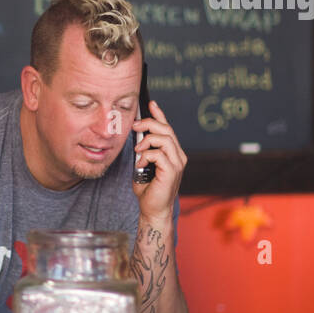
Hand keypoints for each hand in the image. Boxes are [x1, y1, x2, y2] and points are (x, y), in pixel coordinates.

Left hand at [133, 100, 186, 222]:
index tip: (151, 103)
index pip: (168, 128)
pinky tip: (141, 163)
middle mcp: (178, 156)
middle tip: (135, 125)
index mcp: (173, 153)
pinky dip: (146, 155)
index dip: (160, 114)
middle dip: (149, 123)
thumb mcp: (143, 164)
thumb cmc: (148, 189)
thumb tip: (136, 135)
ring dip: (147, 141)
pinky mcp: (172, 171)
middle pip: (166, 129)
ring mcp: (177, 163)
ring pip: (164, 139)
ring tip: (138, 150)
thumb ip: (143, 151)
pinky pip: (159, 154)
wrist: (153, 209)